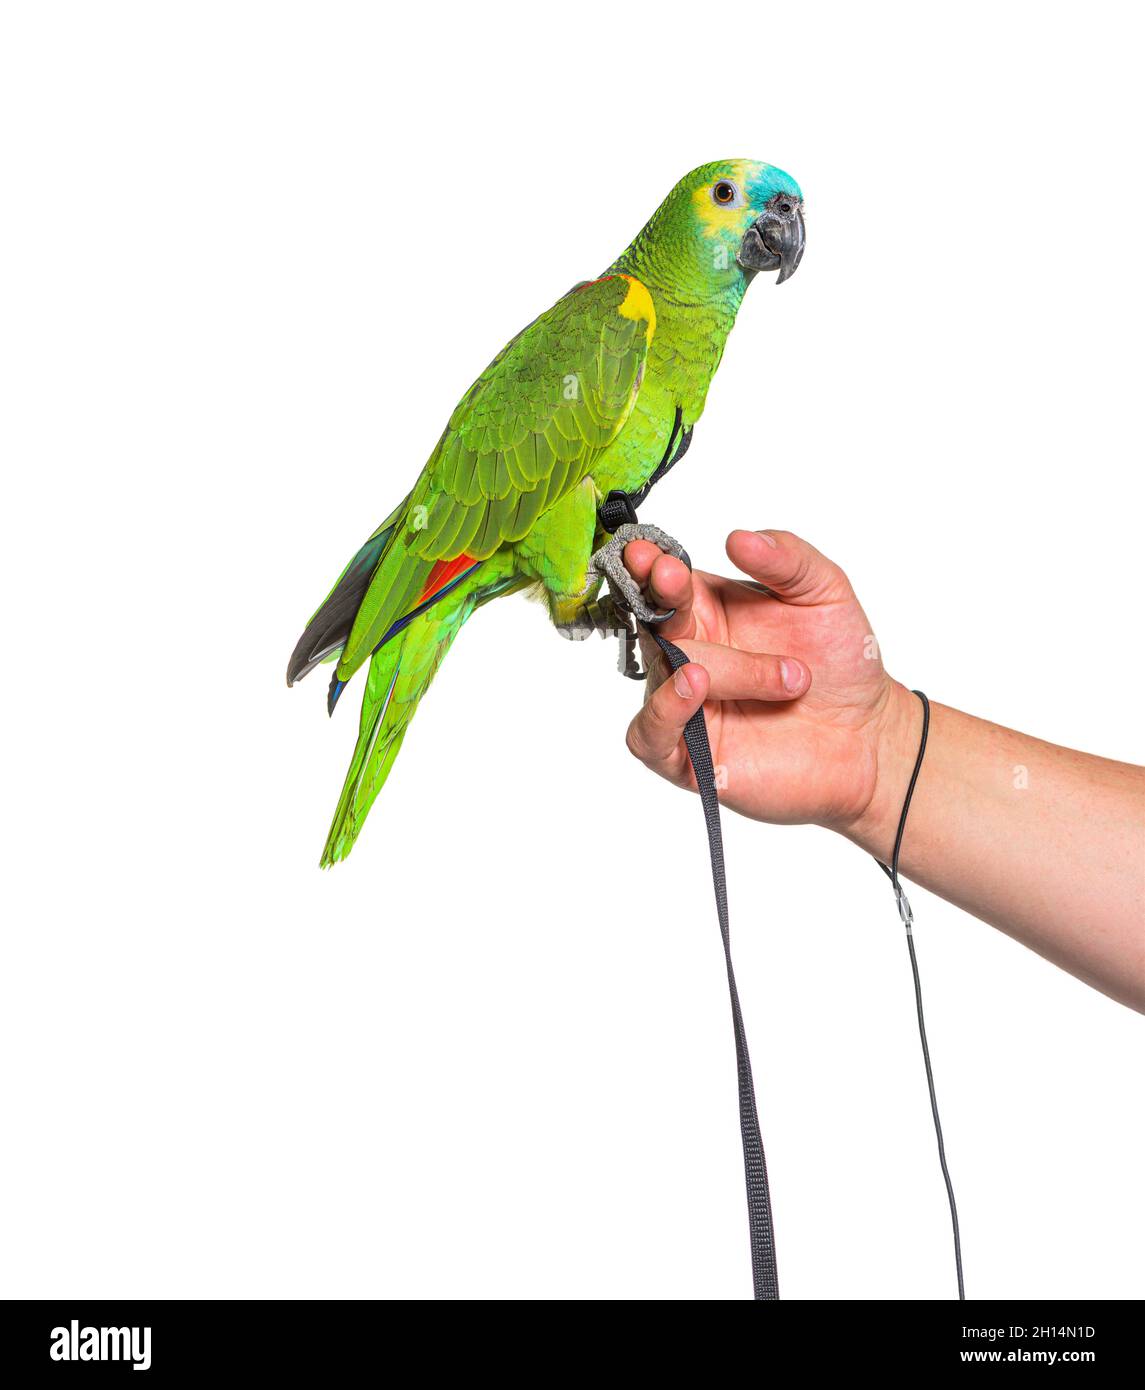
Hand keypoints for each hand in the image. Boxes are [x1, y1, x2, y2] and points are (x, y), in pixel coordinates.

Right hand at [623, 529, 916, 842]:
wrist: (868, 734)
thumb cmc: (842, 664)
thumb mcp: (825, 592)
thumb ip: (787, 558)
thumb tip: (738, 537)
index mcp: (707, 609)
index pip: (663, 581)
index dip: (650, 566)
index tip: (652, 554)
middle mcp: (687, 653)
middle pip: (657, 622)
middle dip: (663, 597)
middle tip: (676, 580)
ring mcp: (684, 704)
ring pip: (665, 674)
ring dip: (717, 667)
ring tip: (786, 678)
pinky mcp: (686, 755)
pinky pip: (647, 734)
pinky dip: (662, 711)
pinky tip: (693, 686)